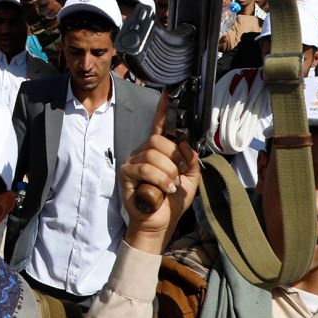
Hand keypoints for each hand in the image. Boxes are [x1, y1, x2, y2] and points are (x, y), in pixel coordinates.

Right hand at [120, 97, 200, 253]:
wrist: (159, 225)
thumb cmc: (171, 203)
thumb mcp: (189, 180)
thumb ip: (190, 162)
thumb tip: (188, 145)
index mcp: (158, 152)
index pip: (160, 126)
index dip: (164, 110)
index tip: (169, 93)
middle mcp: (143, 152)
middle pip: (157, 140)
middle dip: (173, 157)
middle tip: (178, 175)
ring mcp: (133, 162)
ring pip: (153, 154)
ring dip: (168, 172)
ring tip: (171, 187)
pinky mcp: (126, 174)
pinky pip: (145, 167)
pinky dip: (160, 179)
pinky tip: (165, 190)